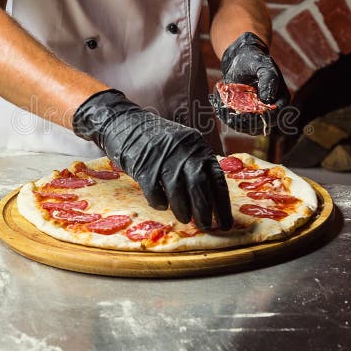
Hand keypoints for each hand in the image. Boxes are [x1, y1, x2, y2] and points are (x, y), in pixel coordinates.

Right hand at [72, 90, 232, 229]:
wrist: (124, 123)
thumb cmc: (156, 140)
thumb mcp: (182, 146)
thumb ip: (196, 165)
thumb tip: (210, 200)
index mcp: (197, 145)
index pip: (217, 178)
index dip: (222, 204)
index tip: (225, 223)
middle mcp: (184, 150)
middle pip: (199, 184)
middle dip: (204, 210)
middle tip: (205, 226)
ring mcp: (163, 156)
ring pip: (178, 190)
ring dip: (183, 209)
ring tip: (184, 218)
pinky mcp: (143, 165)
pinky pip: (154, 191)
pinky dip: (159, 202)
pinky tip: (161, 205)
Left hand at [209, 32, 290, 134]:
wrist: (241, 59)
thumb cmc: (255, 60)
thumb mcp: (263, 65)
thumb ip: (268, 79)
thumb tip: (266, 100)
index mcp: (281, 100)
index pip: (274, 116)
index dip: (260, 119)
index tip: (244, 115)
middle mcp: (271, 111)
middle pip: (259, 126)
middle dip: (242, 122)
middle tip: (228, 115)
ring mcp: (257, 114)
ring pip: (246, 127)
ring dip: (232, 121)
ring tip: (221, 108)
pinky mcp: (245, 114)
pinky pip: (236, 122)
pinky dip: (226, 117)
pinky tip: (218, 105)